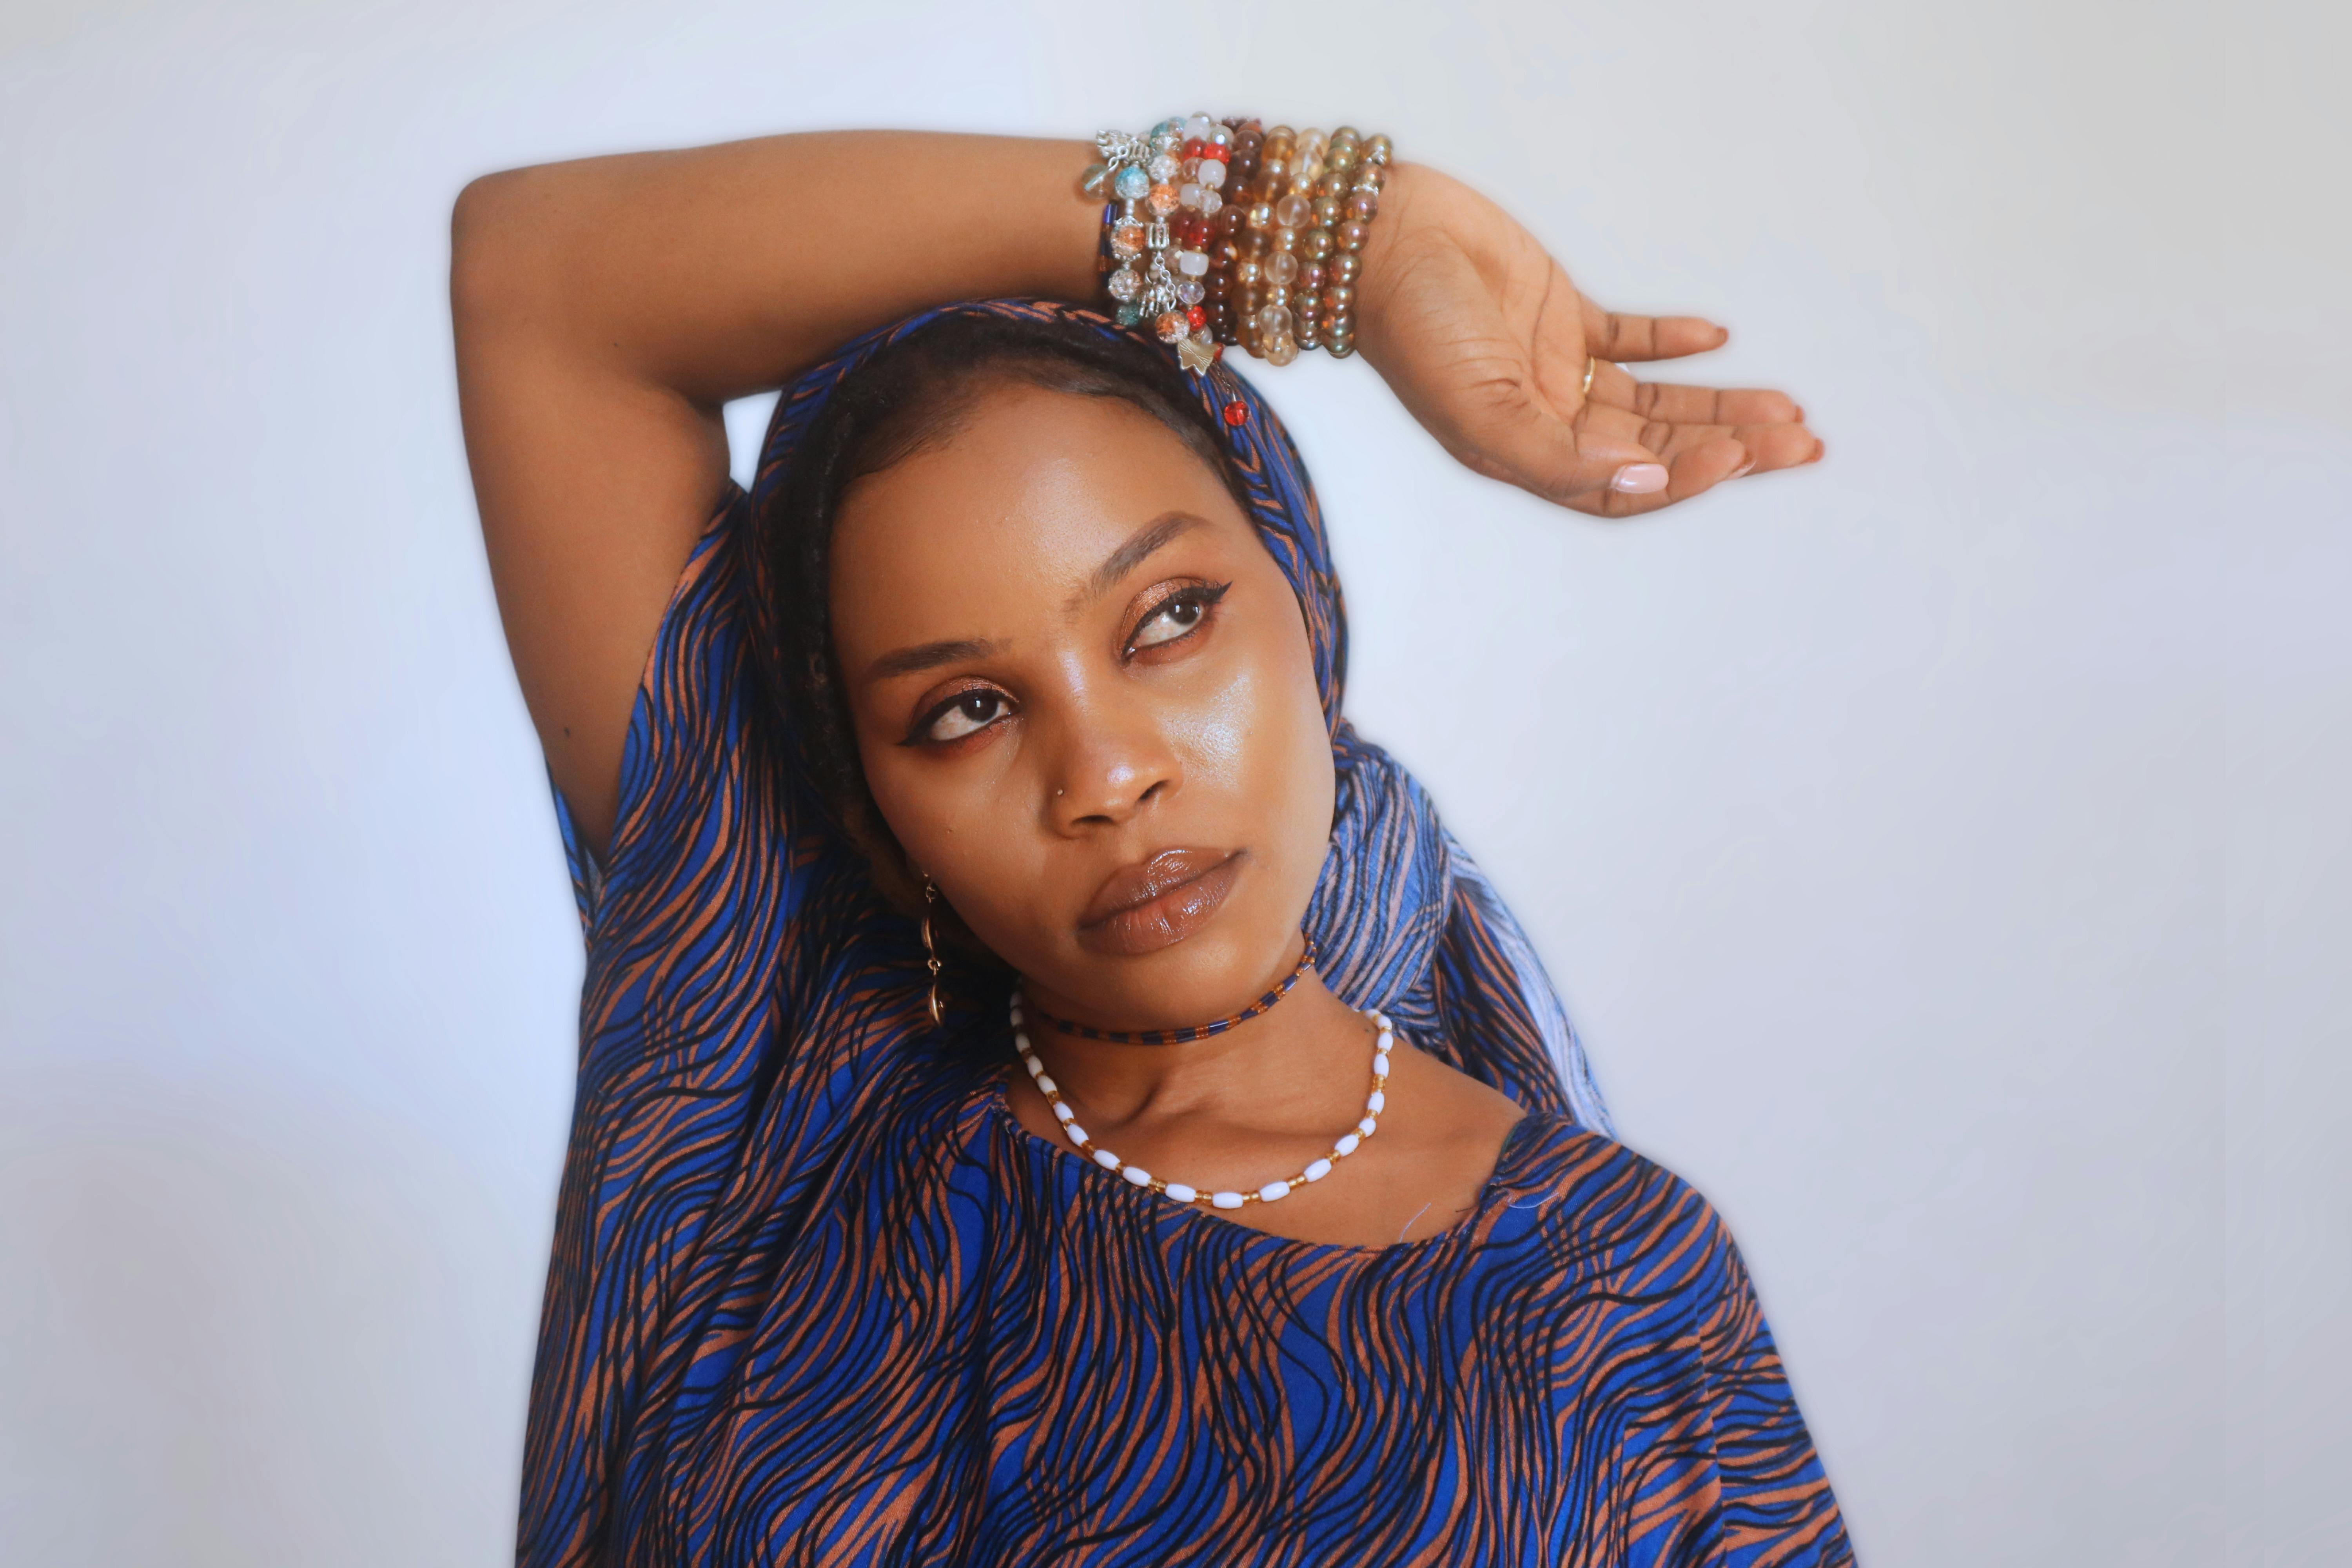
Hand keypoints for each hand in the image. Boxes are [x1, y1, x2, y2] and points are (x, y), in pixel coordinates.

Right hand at [1355, 163, 1821, 516]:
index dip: (1685, 480)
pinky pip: (1631, 338)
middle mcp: (1547, 418)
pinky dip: (1675, 342)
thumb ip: (1558, 460)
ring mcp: (1557, 366)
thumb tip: (1644, 483)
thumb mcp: (1479, 411)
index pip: (1623, 488)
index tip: (1740, 458)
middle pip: (1657, 449)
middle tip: (1800, 444)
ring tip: (1788, 411)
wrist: (1376, 240)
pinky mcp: (1563, 313)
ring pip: (1658, 401)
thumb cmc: (1411, 329)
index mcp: (1523, 454)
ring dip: (1722, 404)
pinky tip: (1717, 341)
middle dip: (1731, 448)